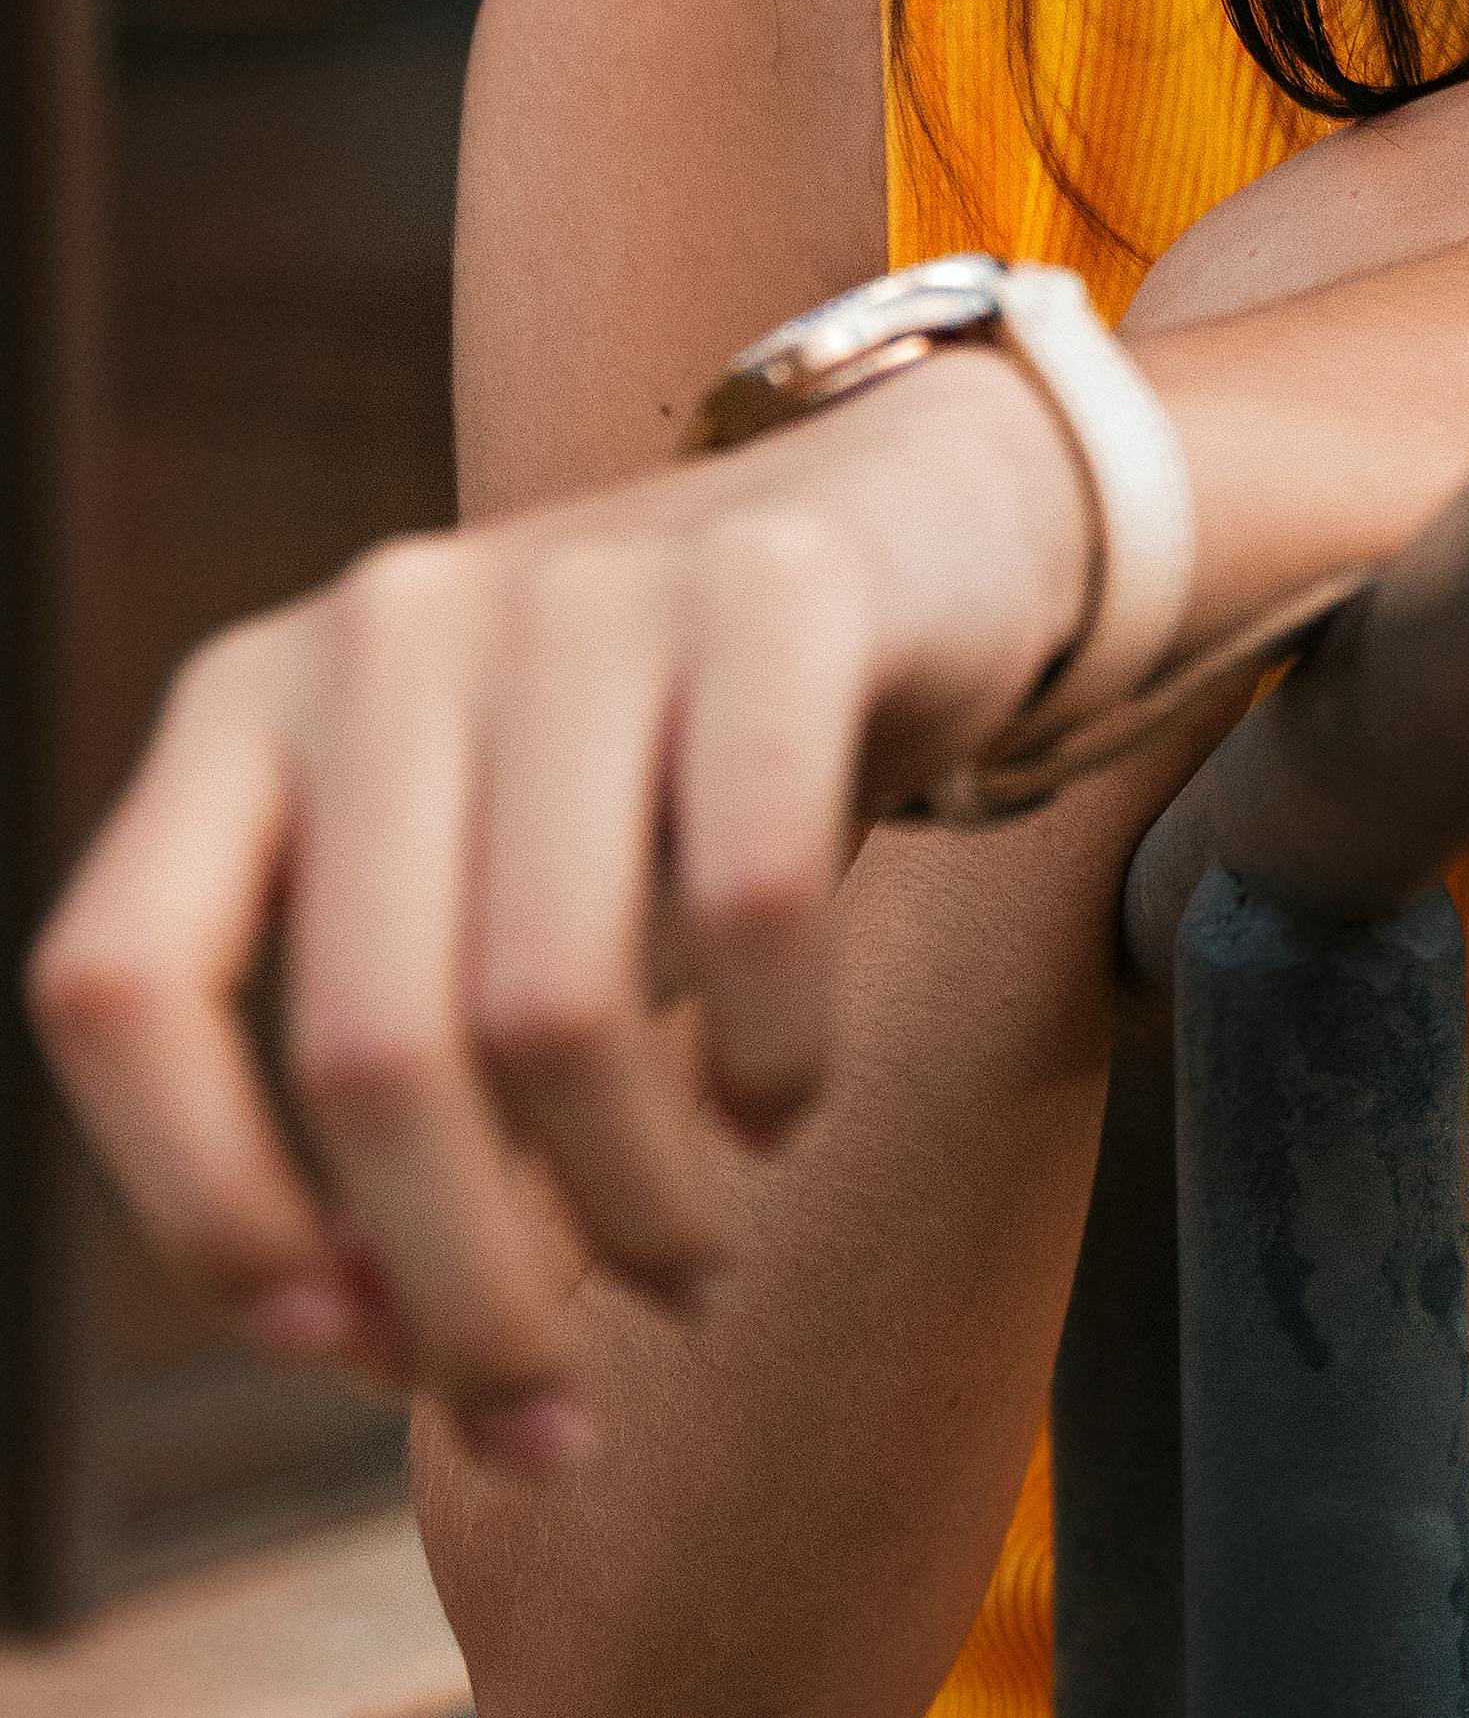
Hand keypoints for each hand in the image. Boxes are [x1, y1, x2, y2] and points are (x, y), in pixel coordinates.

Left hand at [23, 352, 1091, 1470]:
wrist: (894, 523)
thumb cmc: (648, 780)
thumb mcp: (474, 913)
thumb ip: (408, 1113)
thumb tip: (405, 1350)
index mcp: (248, 700)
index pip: (115, 983)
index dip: (198, 1203)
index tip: (335, 1340)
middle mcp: (387, 622)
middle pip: (369, 1045)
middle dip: (467, 1289)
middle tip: (553, 1406)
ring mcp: (582, 586)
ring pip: (555, 1000)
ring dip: (637, 1206)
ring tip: (689, 1258)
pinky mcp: (774, 588)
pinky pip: (756, 897)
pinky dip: (775, 1059)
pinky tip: (780, 1102)